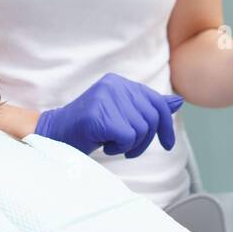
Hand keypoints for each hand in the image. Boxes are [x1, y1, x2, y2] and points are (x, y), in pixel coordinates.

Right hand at [35, 73, 181, 157]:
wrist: (55, 136)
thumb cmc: (89, 129)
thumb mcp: (122, 116)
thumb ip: (146, 108)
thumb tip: (178, 102)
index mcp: (120, 83)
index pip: (156, 102)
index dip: (165, 126)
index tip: (166, 144)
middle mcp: (114, 85)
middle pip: (151, 118)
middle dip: (144, 140)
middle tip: (127, 148)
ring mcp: (105, 98)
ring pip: (141, 130)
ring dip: (129, 145)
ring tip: (111, 142)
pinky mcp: (98, 115)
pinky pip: (127, 138)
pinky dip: (119, 148)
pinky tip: (104, 144)